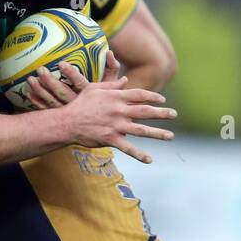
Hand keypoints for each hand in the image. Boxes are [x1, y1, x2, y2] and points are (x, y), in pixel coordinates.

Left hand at [24, 49, 124, 108]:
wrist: (107, 123)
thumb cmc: (109, 100)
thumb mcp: (113, 85)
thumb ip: (112, 67)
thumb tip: (109, 52)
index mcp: (90, 95)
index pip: (80, 83)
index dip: (71, 74)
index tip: (61, 63)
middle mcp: (79, 105)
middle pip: (62, 93)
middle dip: (50, 82)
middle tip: (40, 70)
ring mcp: (69, 112)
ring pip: (52, 102)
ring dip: (40, 91)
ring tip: (30, 79)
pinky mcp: (62, 117)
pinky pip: (47, 110)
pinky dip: (37, 102)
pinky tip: (28, 94)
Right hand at [58, 60, 175, 163]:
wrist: (67, 122)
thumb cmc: (79, 104)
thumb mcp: (94, 88)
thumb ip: (111, 84)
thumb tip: (125, 80)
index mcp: (116, 97)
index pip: (140, 95)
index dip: (153, 97)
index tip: (162, 100)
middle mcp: (119, 110)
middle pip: (145, 111)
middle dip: (161, 113)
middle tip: (174, 114)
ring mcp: (116, 125)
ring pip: (141, 130)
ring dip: (158, 133)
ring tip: (170, 136)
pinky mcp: (110, 138)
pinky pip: (128, 148)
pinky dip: (139, 155)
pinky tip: (150, 160)